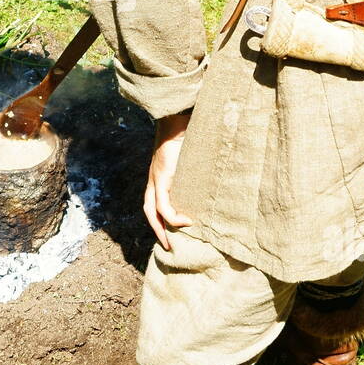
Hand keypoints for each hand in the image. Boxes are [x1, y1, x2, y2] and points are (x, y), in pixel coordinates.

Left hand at [143, 112, 193, 250]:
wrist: (178, 117)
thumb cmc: (187, 133)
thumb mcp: (189, 157)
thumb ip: (194, 168)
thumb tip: (214, 174)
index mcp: (158, 175)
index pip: (154, 202)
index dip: (161, 219)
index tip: (171, 232)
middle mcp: (154, 179)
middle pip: (150, 211)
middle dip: (158, 230)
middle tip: (168, 247)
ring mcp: (155, 178)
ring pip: (153, 212)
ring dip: (161, 229)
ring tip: (173, 242)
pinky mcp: (161, 177)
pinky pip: (163, 205)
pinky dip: (172, 217)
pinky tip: (184, 222)